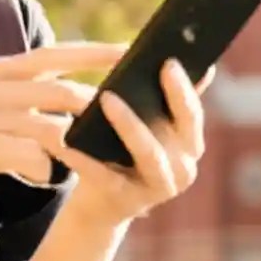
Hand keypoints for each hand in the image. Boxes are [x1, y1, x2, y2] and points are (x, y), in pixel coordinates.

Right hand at [0, 42, 127, 192]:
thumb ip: (24, 90)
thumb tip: (72, 94)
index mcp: (3, 71)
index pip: (59, 54)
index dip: (97, 53)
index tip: (131, 49)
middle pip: (64, 93)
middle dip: (96, 108)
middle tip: (123, 118)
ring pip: (50, 128)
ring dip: (73, 145)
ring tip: (89, 157)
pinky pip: (27, 157)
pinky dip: (43, 169)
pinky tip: (43, 176)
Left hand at [46, 60, 214, 227]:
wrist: (101, 203)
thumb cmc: (124, 152)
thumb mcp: (147, 126)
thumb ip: (164, 99)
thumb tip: (180, 57)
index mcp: (190, 145)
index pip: (192, 112)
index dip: (184, 87)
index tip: (170, 60)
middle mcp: (183, 168)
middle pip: (179, 130)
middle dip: (171, 97)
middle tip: (155, 68)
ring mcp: (158, 187)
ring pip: (149, 152)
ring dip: (129, 123)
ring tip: (106, 97)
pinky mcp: (126, 200)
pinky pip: (106, 175)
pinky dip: (86, 158)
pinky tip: (68, 140)